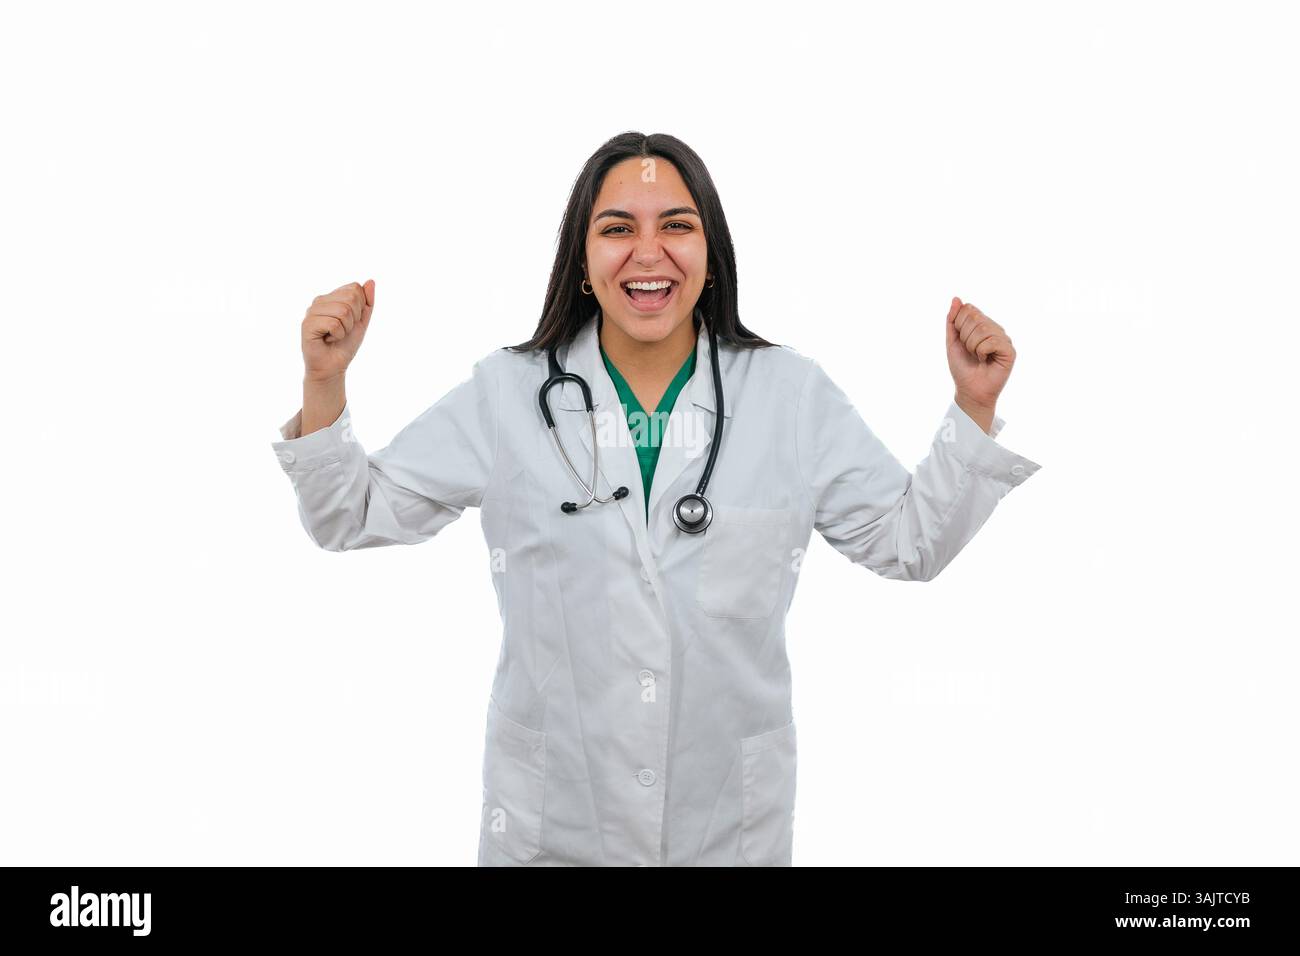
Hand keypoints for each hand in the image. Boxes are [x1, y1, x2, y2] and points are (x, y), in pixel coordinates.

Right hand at [302, 279, 374, 381]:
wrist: (333, 366)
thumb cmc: (345, 344)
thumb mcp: (361, 322)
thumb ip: (367, 302)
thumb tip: (370, 281)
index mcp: (331, 297)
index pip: (355, 288)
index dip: (360, 308)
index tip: (351, 322)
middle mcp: (319, 301)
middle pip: (350, 298)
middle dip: (354, 319)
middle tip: (343, 330)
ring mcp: (311, 311)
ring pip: (343, 311)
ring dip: (346, 329)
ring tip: (335, 335)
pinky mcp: (307, 324)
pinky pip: (334, 324)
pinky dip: (337, 336)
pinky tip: (328, 340)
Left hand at [945, 296, 1014, 415]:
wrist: (969, 390)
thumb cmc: (962, 368)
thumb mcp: (952, 341)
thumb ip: (953, 320)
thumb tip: (956, 298)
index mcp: (982, 325)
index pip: (969, 308)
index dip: (959, 324)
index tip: (961, 341)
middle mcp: (994, 329)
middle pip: (975, 316)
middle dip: (965, 336)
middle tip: (969, 351)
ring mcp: (1003, 339)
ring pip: (983, 329)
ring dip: (972, 346)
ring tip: (977, 357)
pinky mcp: (1010, 350)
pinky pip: (992, 341)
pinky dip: (982, 352)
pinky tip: (986, 360)